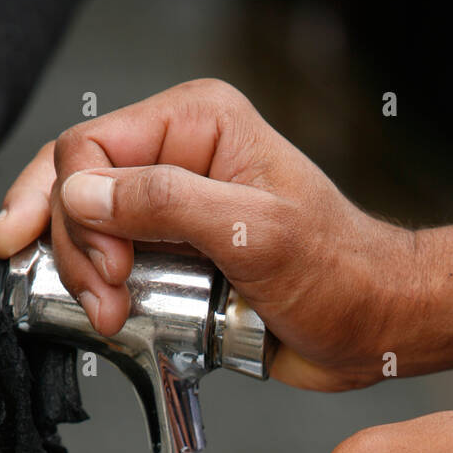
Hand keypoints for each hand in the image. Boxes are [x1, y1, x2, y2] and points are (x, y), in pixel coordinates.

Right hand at [0, 80, 452, 389]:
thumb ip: (164, 205)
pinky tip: (120, 319)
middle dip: (76, 249)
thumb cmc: (343, 273)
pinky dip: (110, 301)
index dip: (78, 208)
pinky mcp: (180, 263)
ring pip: (91, 237)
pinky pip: (118, 275)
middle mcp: (182, 162)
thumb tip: (86, 195)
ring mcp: (177, 216)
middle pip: (78, 192)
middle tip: (103, 298)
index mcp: (200, 126)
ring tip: (114, 315)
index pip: (92, 148)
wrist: (376, 327)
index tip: (106, 264)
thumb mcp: (253, 232)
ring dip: (88, 281)